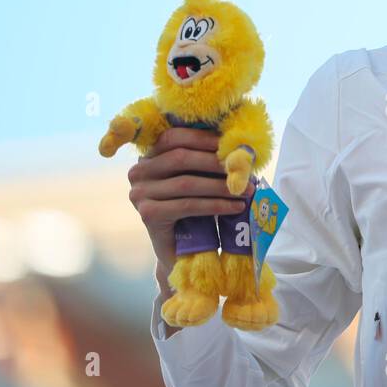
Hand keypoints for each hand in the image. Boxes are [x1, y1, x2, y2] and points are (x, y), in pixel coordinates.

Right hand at [126, 127, 253, 287]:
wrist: (179, 249)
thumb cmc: (193, 207)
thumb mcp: (197, 177)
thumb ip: (207, 159)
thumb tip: (239, 146)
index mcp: (149, 155)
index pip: (173, 137)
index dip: (203, 138)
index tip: (233, 144)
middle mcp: (138, 172)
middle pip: (181, 158)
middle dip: (217, 163)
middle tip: (245, 169)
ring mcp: (140, 194)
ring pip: (187, 183)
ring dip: (221, 186)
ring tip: (247, 191)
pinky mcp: (148, 215)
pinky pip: (188, 205)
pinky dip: (216, 205)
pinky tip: (236, 207)